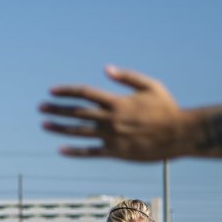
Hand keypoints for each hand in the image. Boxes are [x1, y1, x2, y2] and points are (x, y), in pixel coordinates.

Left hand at [41, 66, 185, 160]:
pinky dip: (74, 151)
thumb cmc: (167, 109)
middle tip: (40, 108)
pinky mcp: (116, 152)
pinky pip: (90, 152)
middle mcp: (110, 118)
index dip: (66, 91)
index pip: (84, 93)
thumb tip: (106, 69)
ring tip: (44, 124)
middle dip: (56, 109)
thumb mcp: (150, 85)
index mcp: (117, 101)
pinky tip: (60, 149)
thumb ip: (127, 77)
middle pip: (76, 113)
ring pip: (79, 132)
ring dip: (59, 128)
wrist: (180, 134)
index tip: (51, 91)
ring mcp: (111, 136)